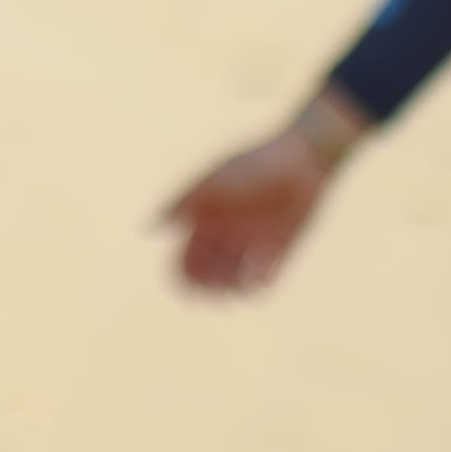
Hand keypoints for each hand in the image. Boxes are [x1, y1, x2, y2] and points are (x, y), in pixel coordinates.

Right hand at [159, 94, 367, 298]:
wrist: (302, 161)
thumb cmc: (252, 166)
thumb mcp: (211, 182)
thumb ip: (181, 203)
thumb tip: (148, 228)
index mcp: (205, 223)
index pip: (185, 262)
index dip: (182, 279)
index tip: (188, 290)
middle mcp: (226, 238)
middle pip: (207, 278)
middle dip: (207, 289)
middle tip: (215, 290)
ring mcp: (252, 247)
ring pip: (233, 284)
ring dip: (232, 290)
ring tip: (242, 277)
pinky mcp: (279, 252)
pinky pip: (265, 282)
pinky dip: (259, 285)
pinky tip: (260, 272)